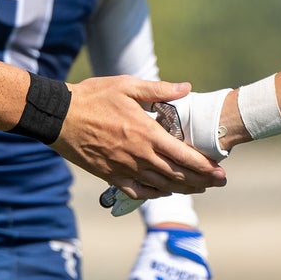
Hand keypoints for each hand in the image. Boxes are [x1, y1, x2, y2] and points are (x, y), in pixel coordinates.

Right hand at [58, 76, 224, 198]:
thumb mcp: (127, 86)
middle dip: (201, 180)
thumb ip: (159, 90)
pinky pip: (138, 192)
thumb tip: (186, 88)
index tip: (220, 171)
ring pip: (161, 186)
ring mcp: (125, 169)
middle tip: (218, 182)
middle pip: (178, 175)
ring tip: (198, 188)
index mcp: (146, 133)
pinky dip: (155, 193)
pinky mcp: (111, 177)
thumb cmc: (93, 97)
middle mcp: (139, 155)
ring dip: (183, 188)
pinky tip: (164, 191)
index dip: (205, 166)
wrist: (60, 117)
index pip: (184, 155)